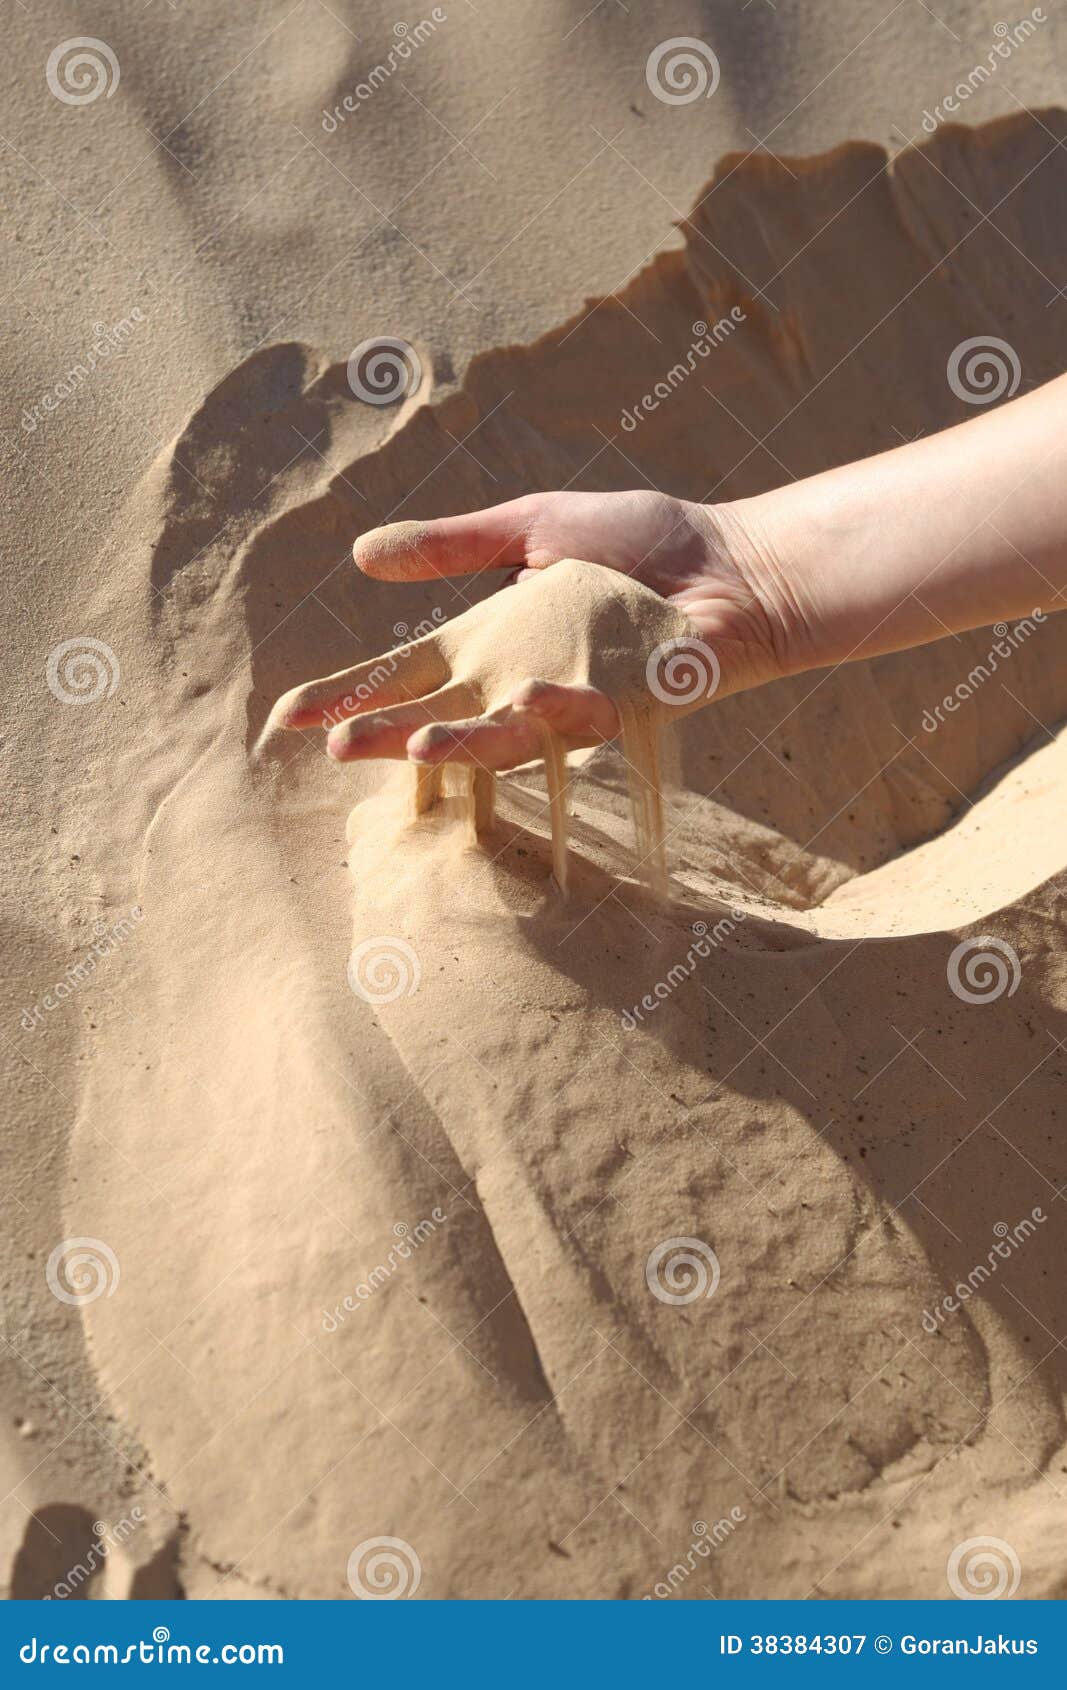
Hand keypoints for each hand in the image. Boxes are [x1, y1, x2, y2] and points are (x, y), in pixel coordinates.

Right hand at [271, 490, 792, 770]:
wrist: (730, 563)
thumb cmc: (640, 543)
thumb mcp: (532, 525)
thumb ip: (454, 543)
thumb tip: (361, 555)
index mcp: (490, 638)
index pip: (404, 672)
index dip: (349, 694)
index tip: (287, 716)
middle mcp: (517, 681)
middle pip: (436, 716)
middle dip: (383, 735)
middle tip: (333, 750)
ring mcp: (568, 703)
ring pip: (500, 738)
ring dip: (457, 744)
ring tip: (411, 747)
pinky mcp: (621, 711)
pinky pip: (578, 719)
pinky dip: (551, 710)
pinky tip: (524, 696)